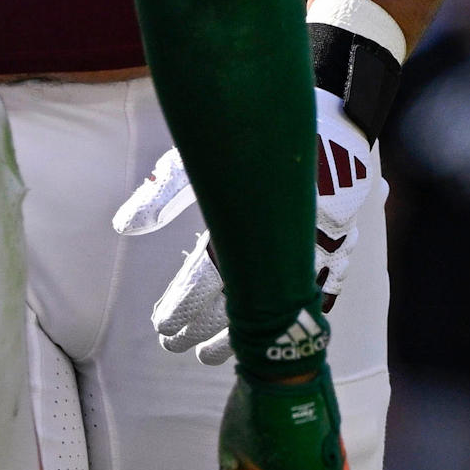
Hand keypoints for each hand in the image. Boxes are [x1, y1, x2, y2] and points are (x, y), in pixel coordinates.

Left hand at [113, 88, 382, 366]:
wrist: (327, 114)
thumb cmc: (253, 136)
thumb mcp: (199, 157)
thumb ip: (163, 194)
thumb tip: (124, 226)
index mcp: (245, 226)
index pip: (207, 283)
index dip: (183, 309)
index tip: (162, 328)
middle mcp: (283, 243)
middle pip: (240, 303)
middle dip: (206, 329)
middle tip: (178, 347)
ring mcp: (319, 247)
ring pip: (280, 306)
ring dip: (247, 333)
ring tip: (215, 355)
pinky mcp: (345, 243)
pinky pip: (323, 290)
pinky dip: (296, 314)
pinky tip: (274, 333)